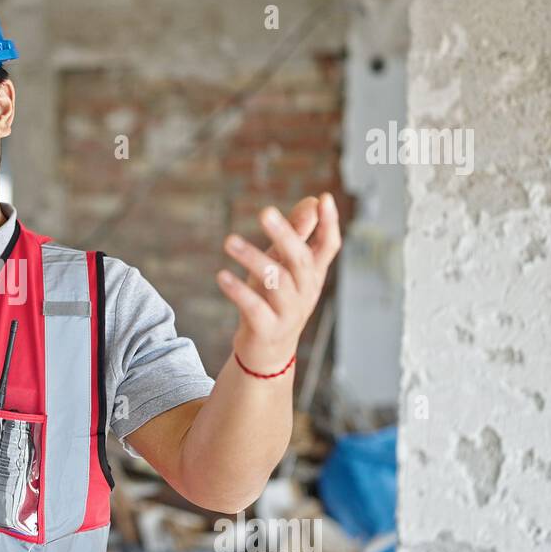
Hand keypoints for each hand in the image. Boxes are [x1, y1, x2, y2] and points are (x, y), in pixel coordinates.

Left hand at [216, 193, 341, 373]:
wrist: (268, 352)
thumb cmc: (275, 300)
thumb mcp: (285, 266)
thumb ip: (297, 234)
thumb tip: (313, 201)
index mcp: (313, 273)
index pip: (329, 246)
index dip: (329, 223)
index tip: (323, 199)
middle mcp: (305, 291)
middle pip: (300, 259)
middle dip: (285, 234)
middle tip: (265, 211)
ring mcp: (289, 312)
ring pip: (275, 281)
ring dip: (252, 258)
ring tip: (229, 241)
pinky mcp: (268, 329)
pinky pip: (254, 307)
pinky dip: (238, 291)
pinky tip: (221, 276)